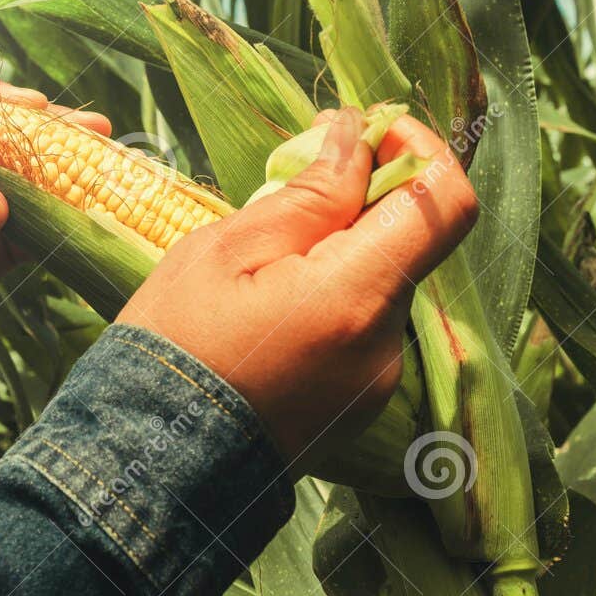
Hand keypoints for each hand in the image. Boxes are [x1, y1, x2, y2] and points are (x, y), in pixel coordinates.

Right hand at [116, 108, 477, 474]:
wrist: (151, 464)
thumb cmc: (174, 347)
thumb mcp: (225, 250)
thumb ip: (309, 193)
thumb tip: (357, 139)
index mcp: (357, 298)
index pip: (445, 201)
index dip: (418, 147)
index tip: (367, 131)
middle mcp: (387, 344)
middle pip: (407, 240)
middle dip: (360, 198)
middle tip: (289, 180)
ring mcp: (377, 381)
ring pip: (380, 281)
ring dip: (338, 250)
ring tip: (260, 258)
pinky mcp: (359, 404)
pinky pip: (361, 326)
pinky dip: (330, 297)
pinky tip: (266, 307)